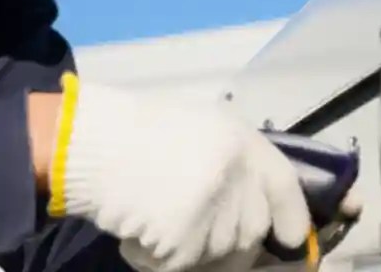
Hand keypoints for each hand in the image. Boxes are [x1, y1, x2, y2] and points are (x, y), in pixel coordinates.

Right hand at [45, 74, 310, 271]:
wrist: (89, 144)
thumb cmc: (134, 128)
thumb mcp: (196, 124)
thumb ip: (231, 158)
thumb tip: (250, 195)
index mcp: (241, 142)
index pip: (285, 188)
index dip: (291, 217)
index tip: (288, 237)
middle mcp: (236, 178)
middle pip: (251, 231)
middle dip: (229, 238)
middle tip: (189, 228)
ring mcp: (213, 213)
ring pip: (219, 254)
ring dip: (191, 249)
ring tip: (152, 220)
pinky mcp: (185, 243)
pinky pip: (180, 266)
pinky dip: (154, 258)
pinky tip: (133, 233)